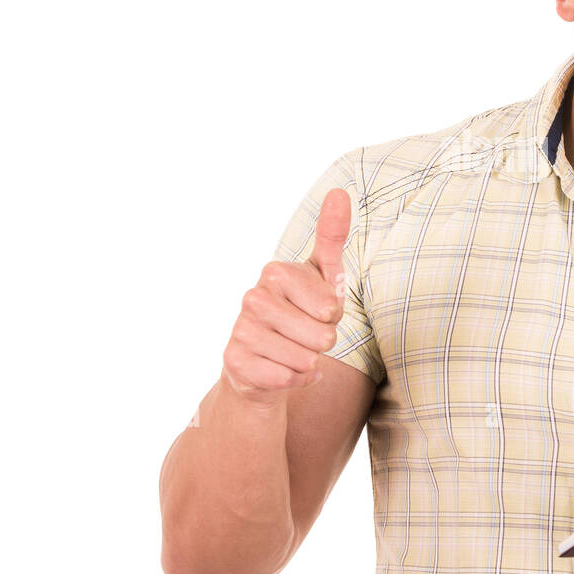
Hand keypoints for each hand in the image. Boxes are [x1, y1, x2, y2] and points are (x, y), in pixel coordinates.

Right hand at [221, 187, 351, 408]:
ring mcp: (241, 331)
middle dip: (323, 342)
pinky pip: (286, 380)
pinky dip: (295, 380)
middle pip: (322, 336)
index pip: (330, 308)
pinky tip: (283, 370)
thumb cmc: (302, 312)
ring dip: (309, 362)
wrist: (267, 358)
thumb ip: (332, 235)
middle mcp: (252, 298)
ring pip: (305, 360)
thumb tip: (338, 192)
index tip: (316, 311)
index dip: (333, 316)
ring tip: (293, 350)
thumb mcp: (323, 274)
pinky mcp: (235, 363)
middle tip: (304, 334)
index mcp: (275, 273)